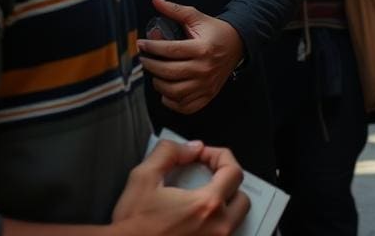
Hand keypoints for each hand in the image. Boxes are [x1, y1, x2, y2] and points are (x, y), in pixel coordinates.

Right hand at [111, 139, 248, 235]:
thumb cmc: (131, 224)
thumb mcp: (143, 177)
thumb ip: (170, 153)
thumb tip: (192, 148)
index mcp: (206, 206)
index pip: (234, 172)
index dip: (221, 156)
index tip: (203, 156)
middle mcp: (216, 229)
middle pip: (242, 199)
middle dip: (228, 182)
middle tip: (208, 175)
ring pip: (234, 220)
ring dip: (225, 205)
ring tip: (203, 196)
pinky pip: (221, 235)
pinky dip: (215, 224)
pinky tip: (196, 218)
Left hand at [137, 0, 244, 114]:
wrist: (238, 45)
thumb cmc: (215, 31)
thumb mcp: (197, 17)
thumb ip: (175, 10)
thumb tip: (155, 0)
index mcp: (202, 48)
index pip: (170, 50)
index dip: (151, 47)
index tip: (142, 44)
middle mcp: (204, 69)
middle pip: (168, 72)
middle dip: (151, 65)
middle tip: (145, 59)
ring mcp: (206, 84)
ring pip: (174, 92)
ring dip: (159, 83)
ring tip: (156, 73)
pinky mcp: (208, 95)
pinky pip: (185, 106)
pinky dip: (172, 101)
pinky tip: (168, 90)